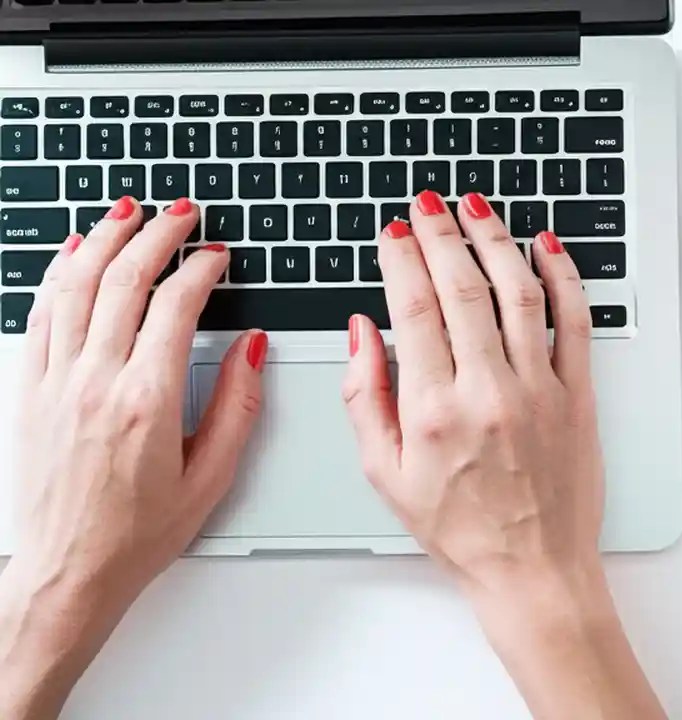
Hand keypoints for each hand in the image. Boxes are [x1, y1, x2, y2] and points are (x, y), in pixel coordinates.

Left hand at [1, 196, 266, 719]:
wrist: (68, 572)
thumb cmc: (137, 534)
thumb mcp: (211, 478)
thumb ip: (237, 407)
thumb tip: (251, 349)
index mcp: (148, 402)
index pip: (176, 307)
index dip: (201, 269)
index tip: (217, 256)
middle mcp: (96, 383)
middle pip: (124, 280)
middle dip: (156, 235)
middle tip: (179, 214)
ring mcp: (56, 383)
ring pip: (77, 286)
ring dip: (104, 240)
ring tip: (126, 213)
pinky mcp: (28, 391)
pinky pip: (41, 315)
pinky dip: (58, 275)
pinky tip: (73, 255)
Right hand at [344, 192, 663, 719]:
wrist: (532, 569)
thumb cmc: (460, 529)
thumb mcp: (386, 475)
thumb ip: (363, 398)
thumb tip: (359, 332)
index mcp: (433, 411)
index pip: (413, 308)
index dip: (401, 258)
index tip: (394, 232)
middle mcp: (488, 393)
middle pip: (463, 288)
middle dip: (442, 234)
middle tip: (429, 203)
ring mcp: (539, 390)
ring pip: (519, 293)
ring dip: (496, 240)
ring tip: (477, 207)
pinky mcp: (578, 395)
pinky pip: (575, 322)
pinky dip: (563, 278)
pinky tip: (546, 246)